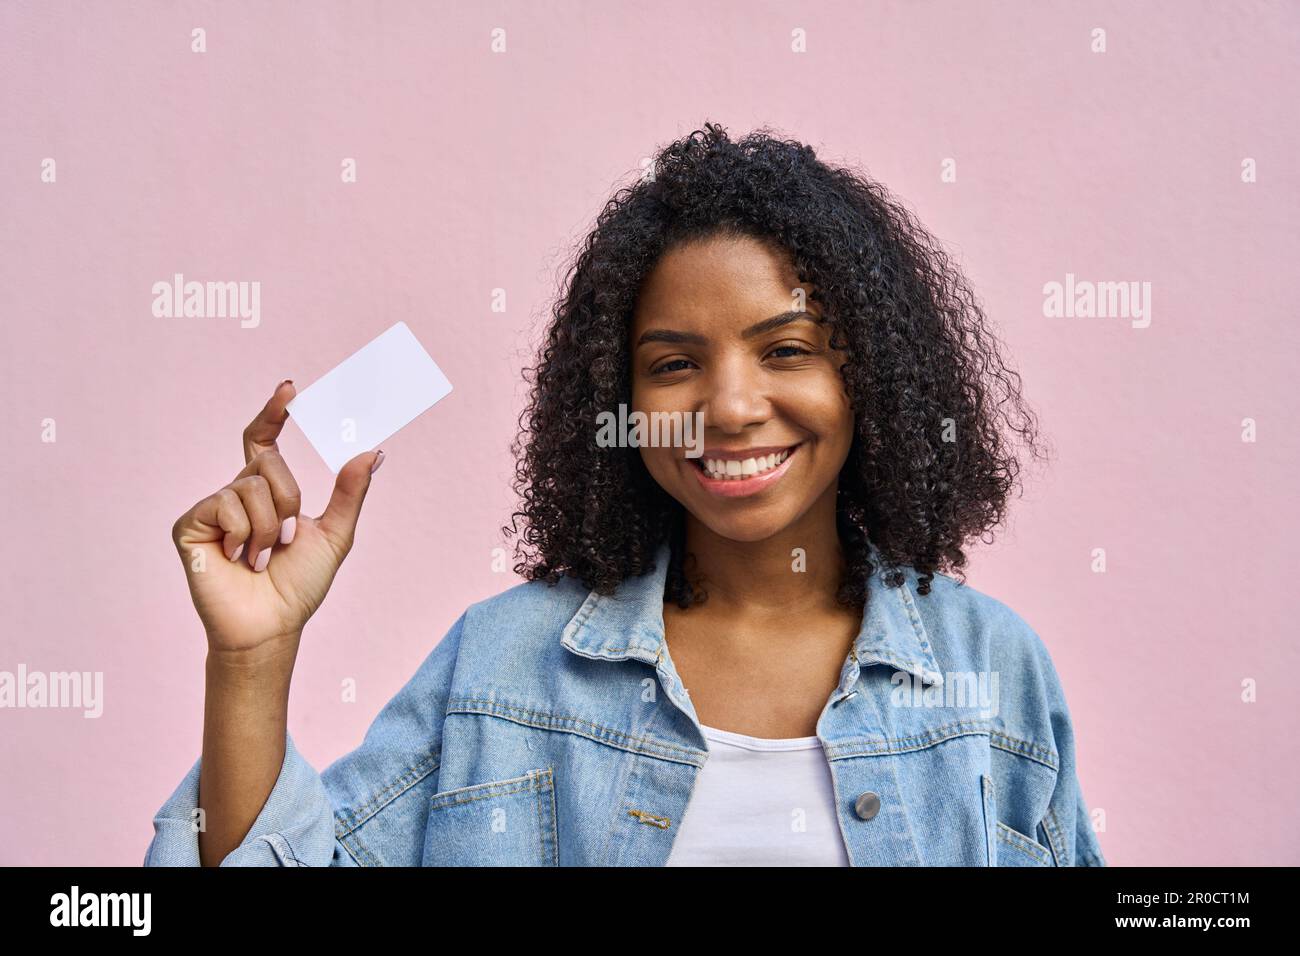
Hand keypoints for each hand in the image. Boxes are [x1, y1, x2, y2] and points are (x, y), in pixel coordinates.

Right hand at [171, 381, 384, 653]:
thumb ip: (350, 491)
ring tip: (260, 557)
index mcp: (267, 491)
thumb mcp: (335, 533)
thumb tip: (373, 450)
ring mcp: (211, 508)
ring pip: (250, 487)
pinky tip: (235, 558)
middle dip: (289, 502)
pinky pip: (225, 505)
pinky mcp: (190, 525)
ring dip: (268, 528)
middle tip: (285, 540)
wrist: (271, 625)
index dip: (274, 412)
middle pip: (269, 464)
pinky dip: (243, 534)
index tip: (290, 388)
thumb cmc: (299, 585)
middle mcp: (236, 493)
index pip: (264, 440)